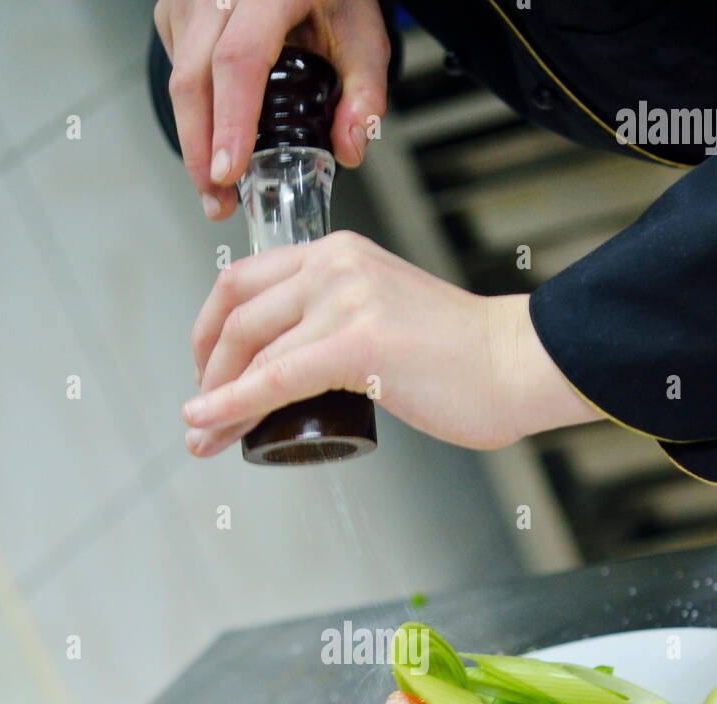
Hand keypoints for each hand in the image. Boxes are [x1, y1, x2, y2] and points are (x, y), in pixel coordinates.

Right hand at [153, 0, 389, 218]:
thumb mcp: (363, 39)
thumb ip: (365, 95)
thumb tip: (349, 148)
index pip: (239, 60)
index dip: (231, 122)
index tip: (229, 172)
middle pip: (193, 80)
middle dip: (200, 151)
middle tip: (219, 201)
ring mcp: (191, 0)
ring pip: (178, 81)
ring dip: (193, 142)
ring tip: (216, 188)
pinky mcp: (176, 14)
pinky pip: (176, 73)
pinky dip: (193, 116)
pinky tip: (214, 140)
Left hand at [182, 231, 601, 454]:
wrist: (514, 365)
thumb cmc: (461, 357)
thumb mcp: (382, 318)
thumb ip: (340, 322)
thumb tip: (297, 366)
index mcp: (337, 253)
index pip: (244, 280)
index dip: (209, 330)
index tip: (206, 371)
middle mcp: (335, 264)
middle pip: (236, 311)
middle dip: (206, 368)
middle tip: (201, 414)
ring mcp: (346, 299)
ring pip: (251, 349)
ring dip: (214, 399)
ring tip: (204, 437)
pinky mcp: (357, 342)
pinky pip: (275, 378)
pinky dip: (232, 405)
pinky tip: (210, 426)